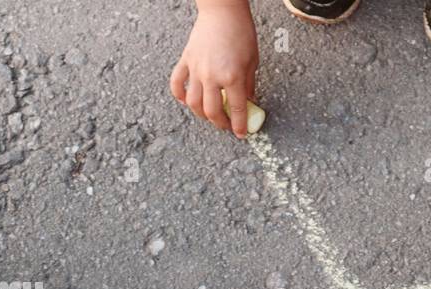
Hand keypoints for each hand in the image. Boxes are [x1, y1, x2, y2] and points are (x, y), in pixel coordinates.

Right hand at [169, 3, 258, 137]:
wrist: (223, 11)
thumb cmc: (241, 32)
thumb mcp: (252, 61)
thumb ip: (249, 84)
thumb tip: (248, 102)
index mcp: (232, 77)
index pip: (236, 109)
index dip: (240, 125)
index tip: (242, 134)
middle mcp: (212, 76)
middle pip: (212, 111)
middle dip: (220, 124)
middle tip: (226, 126)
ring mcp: (196, 69)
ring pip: (193, 103)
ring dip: (201, 114)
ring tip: (209, 116)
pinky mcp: (186, 60)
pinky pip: (177, 83)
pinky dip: (179, 95)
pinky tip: (186, 101)